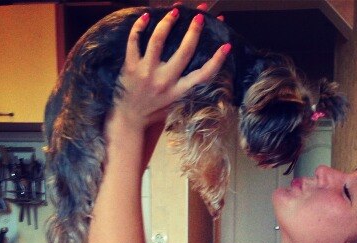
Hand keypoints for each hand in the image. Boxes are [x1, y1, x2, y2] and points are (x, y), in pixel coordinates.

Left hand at [108, 8, 230, 132]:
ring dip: (168, 22)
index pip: (202, 75)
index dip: (216, 61)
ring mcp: (147, 72)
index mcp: (178, 91)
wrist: (130, 118)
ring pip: (158, 41)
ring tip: (175, 10)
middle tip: (200, 16)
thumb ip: (185, 87)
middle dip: (194, 32)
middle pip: (183, 52)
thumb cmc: (155, 110)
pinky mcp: (131, 67)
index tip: (226, 46)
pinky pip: (134, 42)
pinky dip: (139, 27)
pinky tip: (146, 16)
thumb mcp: (174, 104)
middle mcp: (165, 81)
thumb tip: (197, 66)